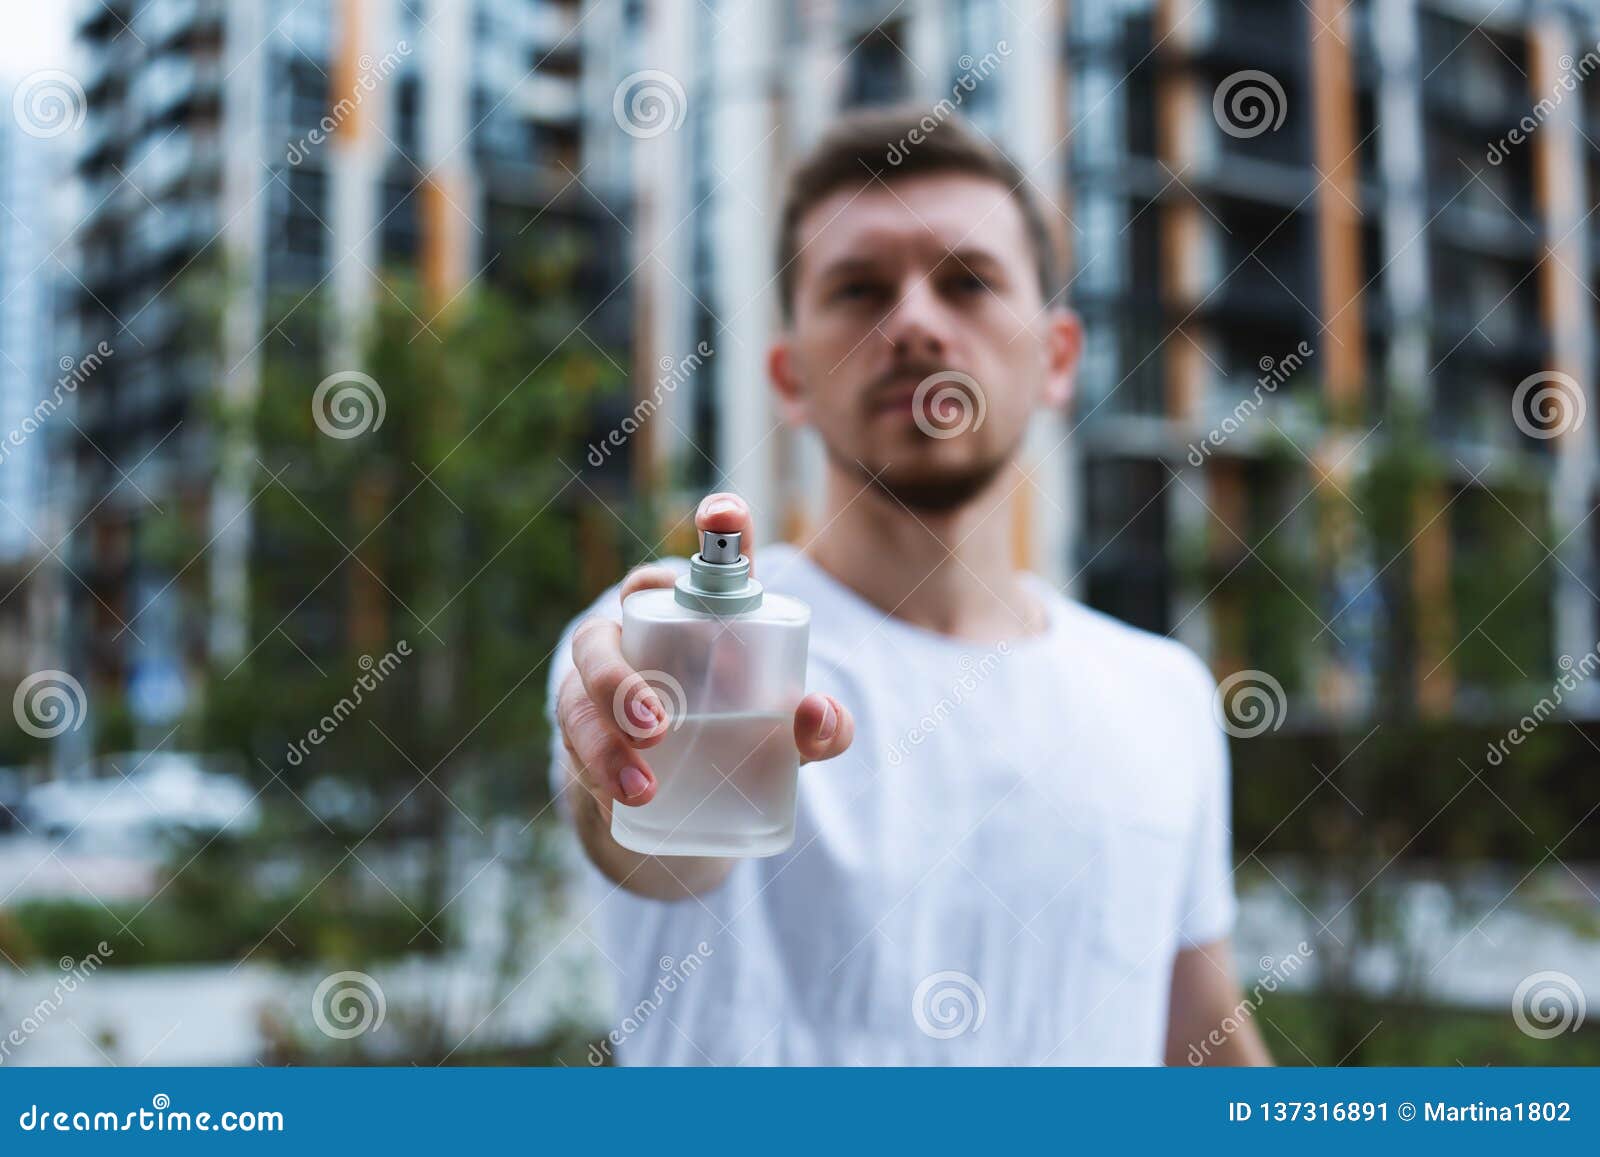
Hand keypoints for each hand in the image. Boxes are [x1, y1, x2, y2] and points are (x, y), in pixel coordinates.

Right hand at [555, 492, 854, 818]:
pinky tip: (624, 803)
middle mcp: (627, 642)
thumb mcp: (781, 725)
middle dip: (618, 680)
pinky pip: (573, 754)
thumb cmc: (739, 726)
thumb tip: (818, 715)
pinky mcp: (579, 745)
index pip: (689, 566)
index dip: (711, 534)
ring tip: (641, 786)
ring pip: (576, 704)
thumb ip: (819, 726)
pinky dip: (596, 778)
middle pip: (601, 641)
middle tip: (658, 724)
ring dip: (602, 745)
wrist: (688, 786)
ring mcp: (591, 694)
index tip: (724, 518)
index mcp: (680, 615)